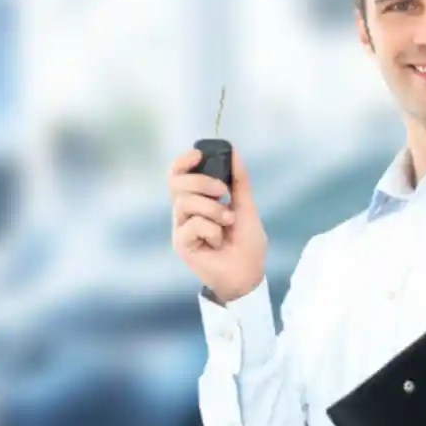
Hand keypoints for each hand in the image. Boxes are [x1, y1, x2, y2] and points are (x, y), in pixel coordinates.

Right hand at [168, 147, 266, 302]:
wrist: (249, 273)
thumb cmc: (246, 243)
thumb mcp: (246, 206)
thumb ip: (239, 181)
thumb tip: (234, 152)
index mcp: (197, 201)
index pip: (178, 175)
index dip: (183, 162)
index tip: (199, 154)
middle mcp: (184, 213)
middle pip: (176, 183)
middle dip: (202, 182)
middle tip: (223, 192)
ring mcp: (181, 229)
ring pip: (185, 203)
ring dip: (213, 210)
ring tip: (228, 222)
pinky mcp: (181, 244)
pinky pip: (192, 224)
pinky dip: (211, 229)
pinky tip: (218, 241)